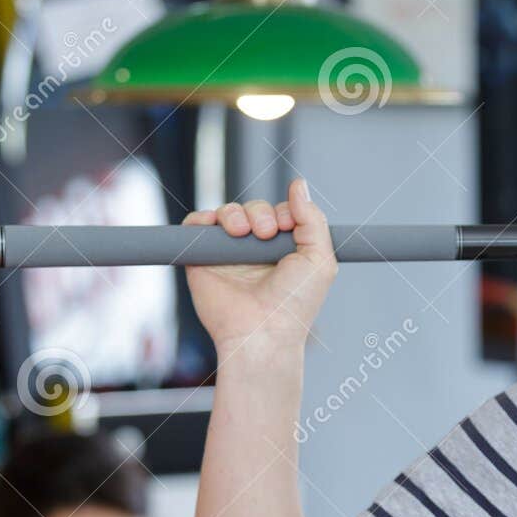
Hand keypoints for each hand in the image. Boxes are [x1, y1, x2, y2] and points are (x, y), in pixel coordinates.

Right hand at [181, 178, 337, 355]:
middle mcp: (256, 251)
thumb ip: (314, 220)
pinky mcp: (202, 259)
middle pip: (254, 209)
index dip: (285, 212)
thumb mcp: (319, 260)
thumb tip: (299, 184)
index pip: (281, 213)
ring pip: (227, 213)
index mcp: (285, 251)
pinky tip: (218, 229)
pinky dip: (203, 219)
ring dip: (235, 213)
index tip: (288, 226)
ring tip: (242, 232)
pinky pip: (196, 225)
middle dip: (261, 212)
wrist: (262, 332)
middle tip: (267, 233)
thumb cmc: (294, 305)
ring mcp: (228, 254)